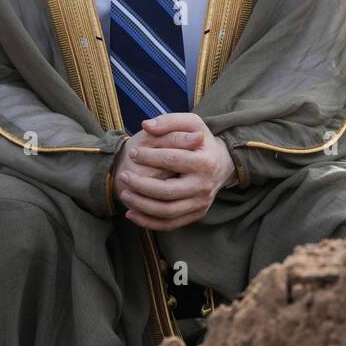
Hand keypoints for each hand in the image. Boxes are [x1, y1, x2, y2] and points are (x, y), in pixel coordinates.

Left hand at [114, 113, 236, 230]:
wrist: (221, 164)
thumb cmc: (200, 142)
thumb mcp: (191, 124)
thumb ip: (169, 121)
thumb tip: (146, 126)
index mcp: (205, 161)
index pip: (172, 160)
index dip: (149, 157)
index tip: (132, 153)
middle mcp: (204, 185)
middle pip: (168, 191)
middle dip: (141, 185)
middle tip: (124, 176)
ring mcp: (201, 203)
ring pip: (167, 212)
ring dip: (141, 205)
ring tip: (125, 194)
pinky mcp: (197, 214)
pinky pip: (170, 224)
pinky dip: (148, 222)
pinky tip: (132, 213)